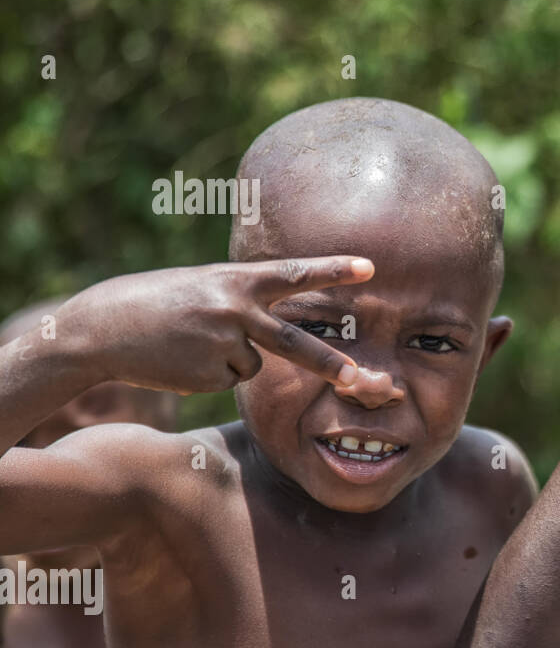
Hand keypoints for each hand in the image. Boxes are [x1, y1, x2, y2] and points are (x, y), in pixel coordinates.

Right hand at [59, 256, 373, 393]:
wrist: (101, 329)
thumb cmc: (155, 302)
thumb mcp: (204, 285)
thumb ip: (243, 297)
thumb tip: (275, 328)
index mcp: (235, 280)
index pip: (294, 274)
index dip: (334, 271)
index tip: (371, 268)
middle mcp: (235, 310)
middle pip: (295, 343)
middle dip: (330, 364)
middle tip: (360, 379)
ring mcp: (223, 344)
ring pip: (255, 363)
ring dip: (230, 358)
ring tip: (190, 343)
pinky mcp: (210, 375)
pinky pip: (231, 379)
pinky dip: (212, 374)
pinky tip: (181, 360)